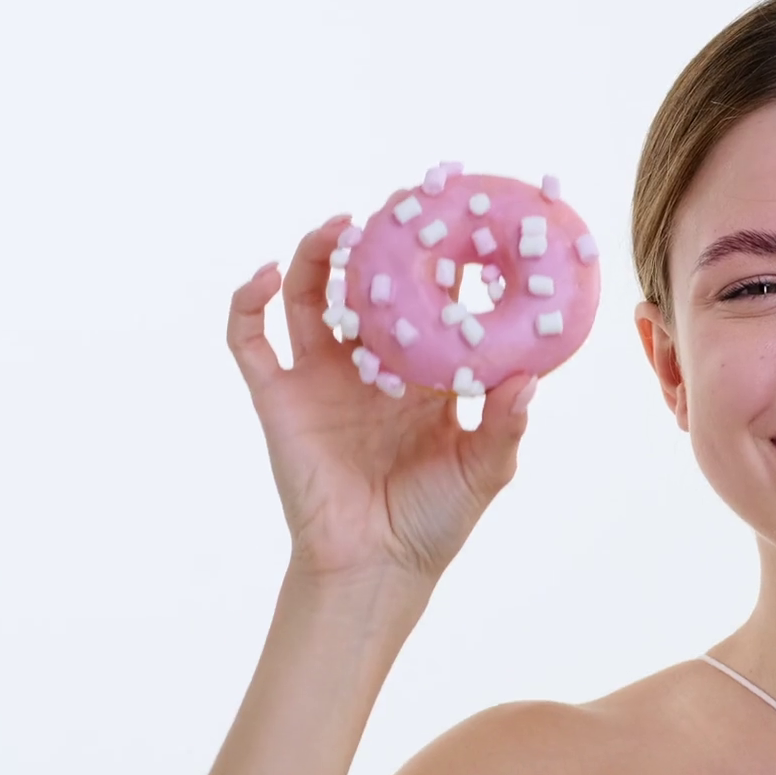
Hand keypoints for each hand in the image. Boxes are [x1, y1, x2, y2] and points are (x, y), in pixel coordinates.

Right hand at [226, 212, 538, 587]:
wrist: (376, 567)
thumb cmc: (435, 520)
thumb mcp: (486, 470)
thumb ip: (505, 424)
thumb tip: (527, 378)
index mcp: (423, 374)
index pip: (430, 302)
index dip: (442, 261)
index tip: (462, 220)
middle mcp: (370, 366)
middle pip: (365, 286)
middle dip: (377, 243)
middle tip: (396, 207)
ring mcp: (321, 378)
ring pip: (308, 298)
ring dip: (316, 255)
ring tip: (341, 227)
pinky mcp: (278, 397)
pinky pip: (251, 340)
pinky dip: (248, 302)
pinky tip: (268, 275)